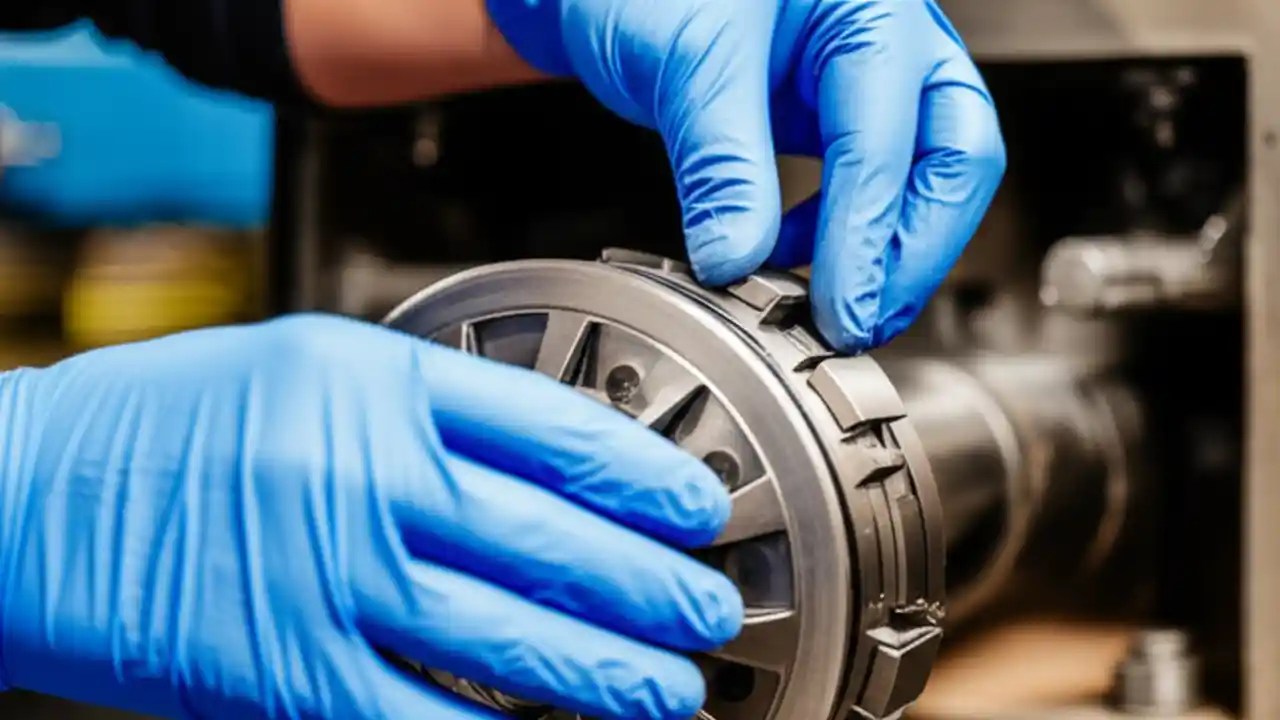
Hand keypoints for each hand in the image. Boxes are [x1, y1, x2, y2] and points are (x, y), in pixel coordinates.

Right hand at [0, 314, 740, 719]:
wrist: (28, 492)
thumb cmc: (171, 422)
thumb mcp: (312, 366)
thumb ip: (430, 406)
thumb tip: (551, 460)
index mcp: (379, 382)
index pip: (557, 428)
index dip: (648, 475)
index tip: (698, 506)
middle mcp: (363, 474)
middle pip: (555, 541)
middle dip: (654, 587)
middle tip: (710, 610)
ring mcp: (327, 579)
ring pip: (511, 640)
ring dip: (609, 674)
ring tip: (671, 688)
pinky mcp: (285, 673)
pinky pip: (425, 718)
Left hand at [487, 0, 1005, 351]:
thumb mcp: (686, 64)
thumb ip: (720, 164)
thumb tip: (738, 261)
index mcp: (871, 10)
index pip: (888, 138)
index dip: (867, 234)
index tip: (842, 307)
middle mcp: (888, 42)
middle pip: (952, 158)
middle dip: (913, 251)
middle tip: (860, 322)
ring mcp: (866, 81)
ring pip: (922, 178)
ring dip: (885, 254)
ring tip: (830, 309)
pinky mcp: (831, 117)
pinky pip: (864, 184)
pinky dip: (839, 234)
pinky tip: (791, 260)